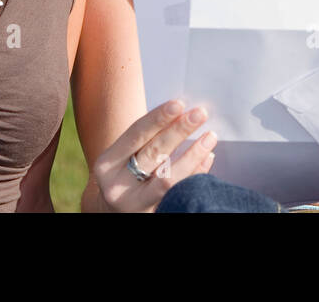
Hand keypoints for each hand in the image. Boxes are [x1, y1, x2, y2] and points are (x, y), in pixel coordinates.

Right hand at [91, 99, 216, 211]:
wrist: (116, 213)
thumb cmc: (125, 176)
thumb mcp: (124, 159)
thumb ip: (148, 139)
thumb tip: (183, 114)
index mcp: (107, 164)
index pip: (135, 134)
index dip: (158, 118)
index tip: (179, 104)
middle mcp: (117, 185)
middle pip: (153, 153)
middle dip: (179, 130)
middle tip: (199, 114)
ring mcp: (136, 204)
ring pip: (168, 177)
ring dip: (193, 154)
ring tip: (210, 136)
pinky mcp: (153, 214)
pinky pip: (180, 191)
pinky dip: (196, 173)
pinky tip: (208, 157)